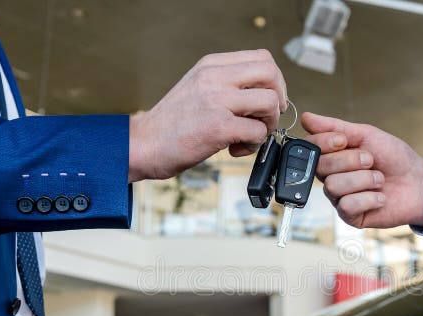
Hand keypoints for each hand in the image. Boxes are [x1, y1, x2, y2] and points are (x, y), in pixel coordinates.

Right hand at [129, 49, 287, 181]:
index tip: (270, 99)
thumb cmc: (172, 123)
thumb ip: (226, 84)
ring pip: (269, 103)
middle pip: (271, 74)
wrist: (144, 143)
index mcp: (211, 66)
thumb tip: (263, 92)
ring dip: (267, 125)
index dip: (275, 81)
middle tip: (266, 118)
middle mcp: (214, 78)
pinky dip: (254, 144)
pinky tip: (235, 148)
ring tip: (249, 135)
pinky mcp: (218, 127)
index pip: (262, 59)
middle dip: (278, 99)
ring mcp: (217, 101)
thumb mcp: (198, 88)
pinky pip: (257, 131)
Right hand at [302, 112, 422, 228]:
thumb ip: (335, 126)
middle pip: (321, 167)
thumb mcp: (366, 135)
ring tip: (380, 180)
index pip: (311, 148)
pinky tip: (380, 198)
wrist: (418, 183)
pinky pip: (346, 206)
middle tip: (371, 161)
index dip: (324, 143)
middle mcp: (331, 177)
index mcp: (333, 156)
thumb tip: (307, 117)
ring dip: (363, 180)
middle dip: (350, 161)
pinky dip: (368, 199)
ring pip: (333, 186)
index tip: (344, 140)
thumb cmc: (394, 158)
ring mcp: (339, 197)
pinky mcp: (350, 216)